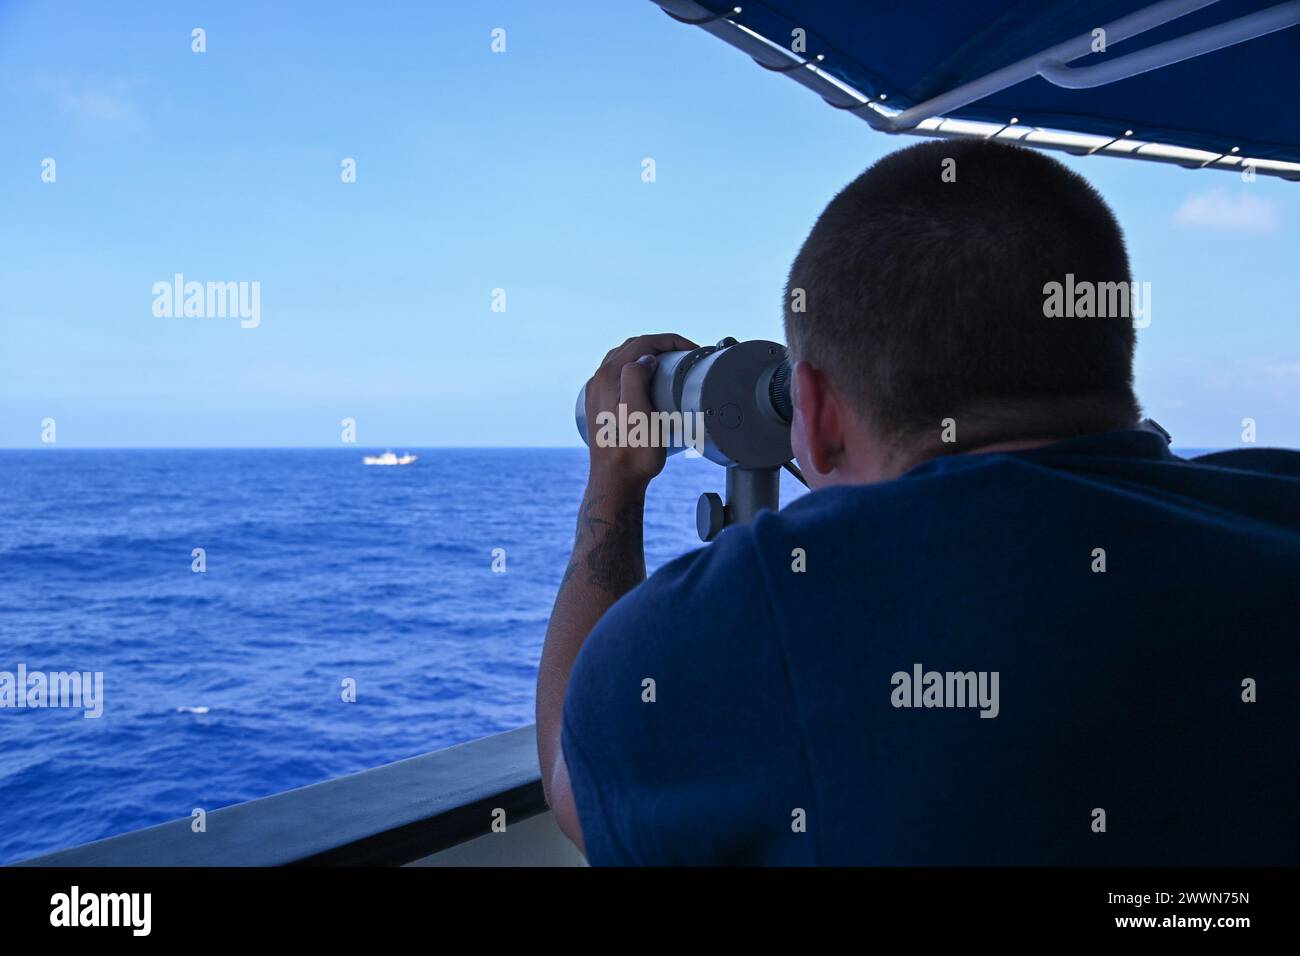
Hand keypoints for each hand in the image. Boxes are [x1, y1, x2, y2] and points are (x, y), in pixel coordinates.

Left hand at [583, 332, 697, 491]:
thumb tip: (645, 358)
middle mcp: (598, 381)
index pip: (642, 343)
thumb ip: (636, 378)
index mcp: (608, 377)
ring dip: (647, 355)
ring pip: (623, 360)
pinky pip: (618, 376)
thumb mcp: (641, 413)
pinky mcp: (600, 406)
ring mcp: (597, 393)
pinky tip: (648, 380)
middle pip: (632, 347)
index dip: (670, 340)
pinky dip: (636, 369)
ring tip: (671, 364)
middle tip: (685, 354)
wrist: (616, 481)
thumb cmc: (633, 453)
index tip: (692, 348)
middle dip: (660, 344)